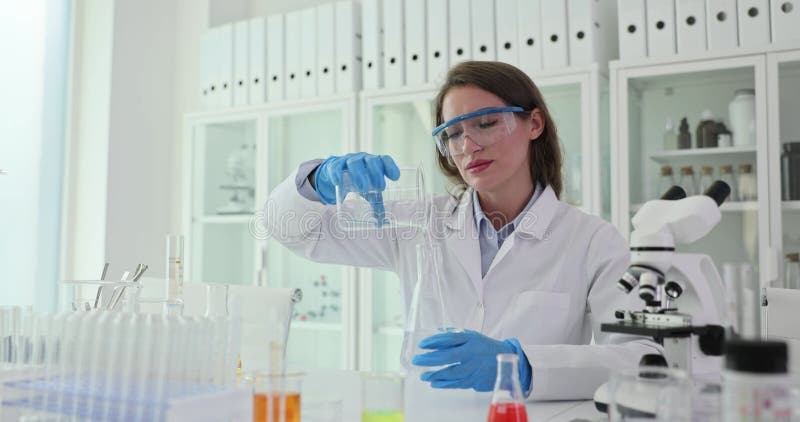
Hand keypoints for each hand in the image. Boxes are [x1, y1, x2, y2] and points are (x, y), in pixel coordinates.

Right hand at [314, 153, 399, 222]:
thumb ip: (376, 205)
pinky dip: (337, 174)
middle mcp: (363, 159)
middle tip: (380, 188)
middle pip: (372, 160)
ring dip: (359, 174)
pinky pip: (336, 167)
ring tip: (362, 189)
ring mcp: (349, 161)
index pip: (384, 160)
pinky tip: (339, 182)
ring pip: (354, 163)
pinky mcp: (335, 165)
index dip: (391, 167)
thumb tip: (381, 224)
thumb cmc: (358, 182)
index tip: (395, 178)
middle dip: (376, 173)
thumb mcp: (368, 192)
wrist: (337, 175)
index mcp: (375, 164)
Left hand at [411, 329, 531, 392]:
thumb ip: (455, 334)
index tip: (422, 345)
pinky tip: (434, 383)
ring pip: (451, 373)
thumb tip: (437, 332)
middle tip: (417, 360)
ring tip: (423, 375)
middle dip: (429, 359)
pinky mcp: (475, 380)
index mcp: (471, 339)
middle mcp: (472, 353)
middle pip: (447, 356)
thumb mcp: (472, 336)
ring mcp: (473, 368)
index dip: (434, 341)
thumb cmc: (486, 347)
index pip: (449, 338)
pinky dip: (444, 384)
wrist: (507, 359)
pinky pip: (457, 383)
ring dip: (435, 375)